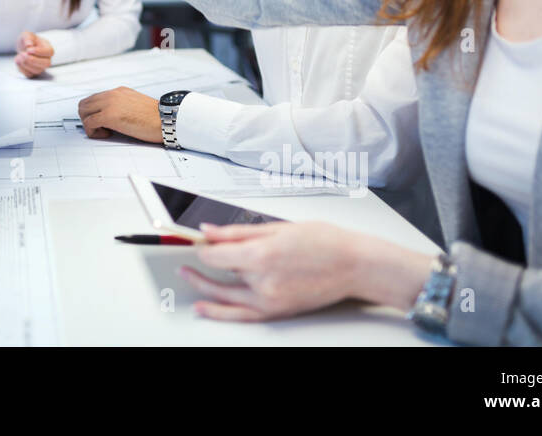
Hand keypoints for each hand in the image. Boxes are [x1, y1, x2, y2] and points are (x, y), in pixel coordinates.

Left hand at [14, 30, 53, 76]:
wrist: (23, 48)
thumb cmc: (27, 41)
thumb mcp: (26, 35)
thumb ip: (28, 37)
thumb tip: (29, 44)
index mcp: (48, 48)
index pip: (49, 52)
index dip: (39, 52)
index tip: (29, 49)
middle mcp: (46, 59)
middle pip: (46, 64)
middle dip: (33, 60)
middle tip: (23, 54)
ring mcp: (40, 67)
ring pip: (37, 70)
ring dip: (26, 64)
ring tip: (19, 55)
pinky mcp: (33, 73)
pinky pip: (29, 74)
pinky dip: (21, 68)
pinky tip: (18, 60)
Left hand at [77, 86, 161, 141]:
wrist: (166, 119)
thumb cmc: (155, 117)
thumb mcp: (136, 105)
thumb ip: (122, 106)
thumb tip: (111, 118)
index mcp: (118, 91)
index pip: (94, 99)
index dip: (94, 113)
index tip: (102, 123)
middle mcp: (112, 94)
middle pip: (84, 104)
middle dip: (88, 118)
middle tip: (100, 128)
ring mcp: (109, 104)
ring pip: (83, 112)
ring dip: (89, 124)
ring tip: (104, 132)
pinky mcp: (109, 116)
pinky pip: (89, 123)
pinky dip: (93, 132)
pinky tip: (107, 135)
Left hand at [181, 221, 363, 320]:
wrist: (354, 266)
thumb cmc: (325, 242)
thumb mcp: (278, 227)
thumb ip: (238, 231)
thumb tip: (211, 231)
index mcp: (261, 254)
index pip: (215, 254)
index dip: (201, 246)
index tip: (197, 240)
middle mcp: (262, 280)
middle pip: (219, 273)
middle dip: (200, 263)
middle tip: (186, 255)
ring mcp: (269, 300)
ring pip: (225, 295)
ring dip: (203, 286)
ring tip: (189, 277)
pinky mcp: (276, 312)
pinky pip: (241, 315)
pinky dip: (219, 312)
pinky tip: (204, 307)